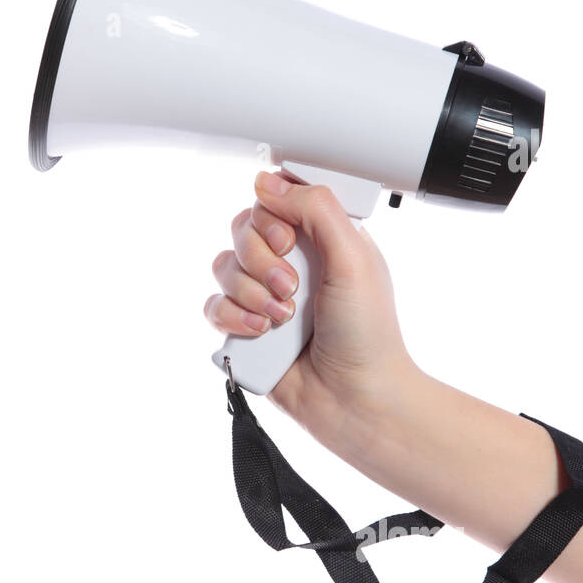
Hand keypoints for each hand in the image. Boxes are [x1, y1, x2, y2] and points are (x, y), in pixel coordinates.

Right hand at [204, 169, 417, 437]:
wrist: (355, 400)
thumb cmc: (369, 337)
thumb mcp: (354, 257)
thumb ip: (315, 208)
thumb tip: (268, 182)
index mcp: (321, 238)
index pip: (275, 199)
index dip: (273, 214)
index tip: (291, 239)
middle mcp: (290, 262)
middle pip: (243, 229)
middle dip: (262, 259)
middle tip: (291, 285)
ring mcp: (264, 295)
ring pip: (224, 266)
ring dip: (250, 292)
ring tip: (281, 317)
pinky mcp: (244, 329)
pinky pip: (213, 306)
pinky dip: (233, 317)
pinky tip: (261, 332)